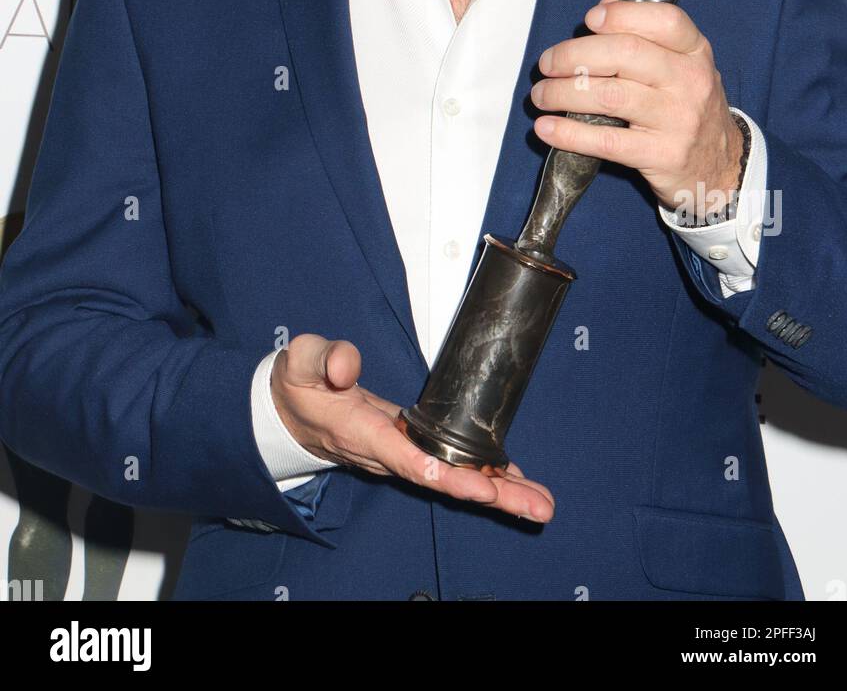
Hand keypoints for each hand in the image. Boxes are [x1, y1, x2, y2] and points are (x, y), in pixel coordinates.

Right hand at [271, 334, 554, 521]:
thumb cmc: (300, 383)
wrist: (289, 409)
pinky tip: (515, 483)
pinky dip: (484, 478)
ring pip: (453, 479)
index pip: (410, 459)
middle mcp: (387, 453)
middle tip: (537, 507)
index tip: (483, 487)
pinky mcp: (410, 448)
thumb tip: (346, 364)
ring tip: (540, 503)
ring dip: (499, 492)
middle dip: (492, 496)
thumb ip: (325, 357)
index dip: (447, 475)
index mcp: (363, 432)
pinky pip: (451, 469)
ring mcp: (400, 454)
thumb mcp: (302, 361)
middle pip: (444, 481)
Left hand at [531, 0, 742, 212]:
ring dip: (562, 93)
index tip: (588, 20)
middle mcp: (690, 82)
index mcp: (694, 52)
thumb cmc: (687, 106)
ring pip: (610, 96)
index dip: (622, 16)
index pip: (664, 20)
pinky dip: (570, 133)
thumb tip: (605, 6)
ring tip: (540, 95)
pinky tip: (547, 128)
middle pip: (626, 54)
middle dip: (574, 55)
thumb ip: (644, 33)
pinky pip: (607, 140)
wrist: (720, 166)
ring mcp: (678, 119)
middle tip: (547, 63)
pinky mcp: (662, 155)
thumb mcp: (680, 65)